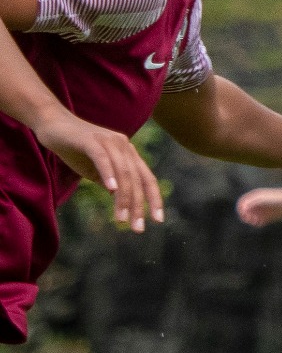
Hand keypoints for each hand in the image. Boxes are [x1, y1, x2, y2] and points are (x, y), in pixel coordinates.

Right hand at [34, 110, 161, 229]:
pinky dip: (109, 174)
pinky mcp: (92, 140)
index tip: (157, 220)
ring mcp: (109, 141)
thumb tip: (121, 200)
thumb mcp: (96, 170)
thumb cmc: (75, 149)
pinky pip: (103, 158)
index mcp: (129, 153)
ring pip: (123, 172)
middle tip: (137, 228)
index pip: (147, 178)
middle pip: (138, 179)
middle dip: (139, 205)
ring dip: (124, 197)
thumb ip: (110, 182)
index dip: (154, 199)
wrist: (52, 124)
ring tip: (121, 218)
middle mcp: (124, 146)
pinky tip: (111, 190)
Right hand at [236, 186, 281, 226]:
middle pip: (245, 213)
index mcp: (253, 198)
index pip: (241, 204)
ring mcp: (261, 212)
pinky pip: (258, 223)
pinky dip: (258, 224)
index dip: (241, 209)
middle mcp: (256, 206)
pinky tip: (262, 222)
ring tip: (256, 220)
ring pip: (251, 219)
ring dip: (251, 221)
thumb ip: (251, 202)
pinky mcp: (266, 218)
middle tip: (250, 218)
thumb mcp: (261, 198)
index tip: (244, 213)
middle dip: (245, 216)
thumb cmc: (275, 198)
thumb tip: (242, 208)